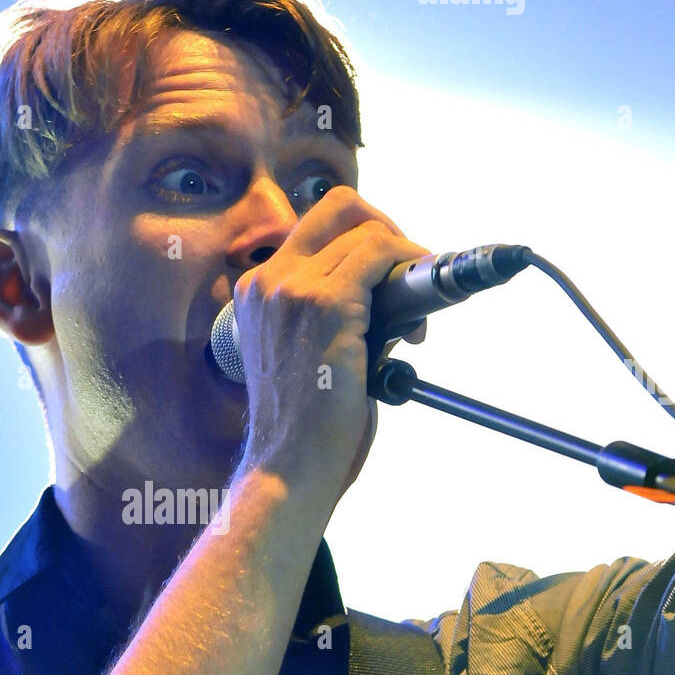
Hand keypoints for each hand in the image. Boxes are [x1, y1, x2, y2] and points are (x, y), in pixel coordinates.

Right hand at [235, 186, 430, 503]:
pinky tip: (417, 320)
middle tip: (409, 270)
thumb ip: (332, 313)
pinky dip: (410, 269)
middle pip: (340, 207)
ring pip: (368, 230)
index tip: (389, 271)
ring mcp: (293, 289)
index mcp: (257, 290)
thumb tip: (388, 294)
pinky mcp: (326, 304)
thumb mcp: (302, 352)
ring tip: (415, 318)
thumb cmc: (302, 426)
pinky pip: (380, 254)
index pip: (315, 226)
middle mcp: (267, 281)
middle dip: (387, 228)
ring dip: (406, 262)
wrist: (288, 467)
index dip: (362, 236)